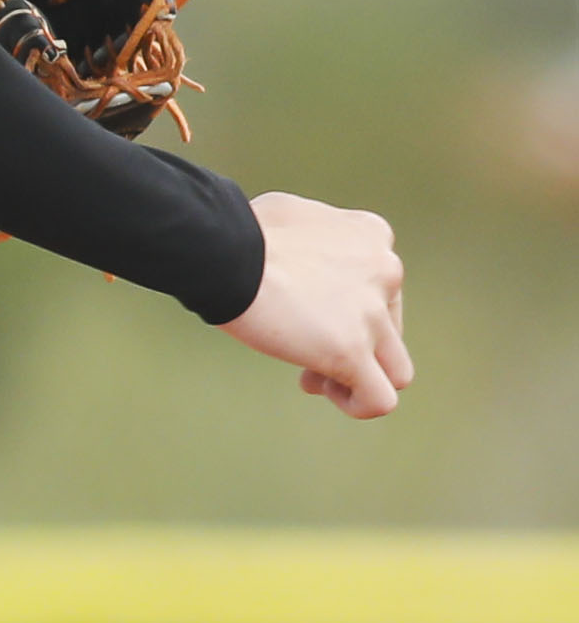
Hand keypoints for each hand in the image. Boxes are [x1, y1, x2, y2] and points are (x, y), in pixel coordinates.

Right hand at [219, 192, 410, 418]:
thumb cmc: (240, 230)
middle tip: (305, 349)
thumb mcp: (292, 218)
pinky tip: (324, 390)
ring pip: (396, 369)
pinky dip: (358, 404)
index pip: (381, 287)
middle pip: (388, 328)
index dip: (346, 308)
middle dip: (351, 344)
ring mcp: (371, 315)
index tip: (308, 315)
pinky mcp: (350, 350)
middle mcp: (386, 272)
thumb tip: (292, 252)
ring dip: (359, 377)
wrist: (225, 250)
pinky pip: (379, 399)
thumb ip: (312, 239)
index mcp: (373, 236)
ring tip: (315, 376)